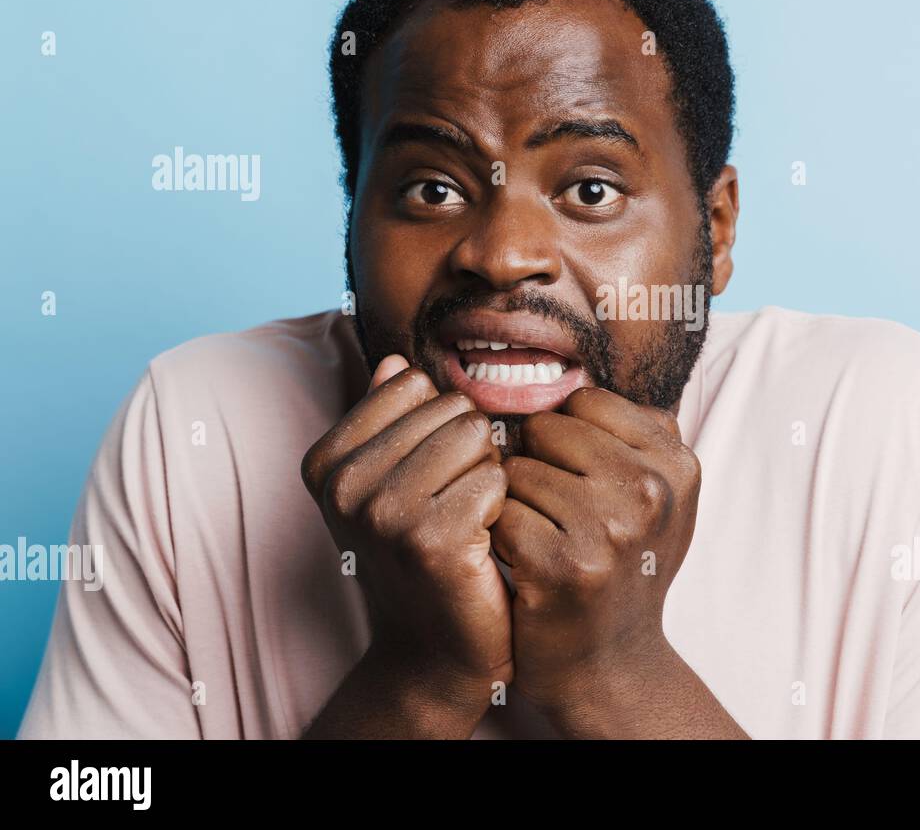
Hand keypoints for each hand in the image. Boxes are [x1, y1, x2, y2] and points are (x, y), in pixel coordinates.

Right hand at [300, 354, 512, 726]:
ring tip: (468, 522)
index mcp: (325, 461)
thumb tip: (395, 362)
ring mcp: (382, 513)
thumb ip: (388, 420)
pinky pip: (496, 479)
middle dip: (469, 450)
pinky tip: (482, 545)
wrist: (436, 648)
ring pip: (476, 437)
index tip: (427, 479)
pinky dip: (502, 508)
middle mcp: (343, 484)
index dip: (439, 426)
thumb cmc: (424, 555)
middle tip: (453, 506)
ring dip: (488, 476)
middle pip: (450, 406)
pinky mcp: (431, 540)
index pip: (413, 382)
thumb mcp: (391, 484)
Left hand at [489, 387, 701, 715]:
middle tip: (558, 515)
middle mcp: (652, 490)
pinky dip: (499, 537)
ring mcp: (610, 528)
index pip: (584, 399)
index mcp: (677, 461)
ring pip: (517, 470)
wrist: (611, 663)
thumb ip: (630, 431)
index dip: (564, 437)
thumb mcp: (656, 494)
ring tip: (544, 539)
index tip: (580, 480)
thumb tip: (566, 372)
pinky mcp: (563, 565)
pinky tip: (525, 564)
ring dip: (515, 503)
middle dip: (537, 466)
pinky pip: (500, 512)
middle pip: (547, 429)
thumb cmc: (623, 564)